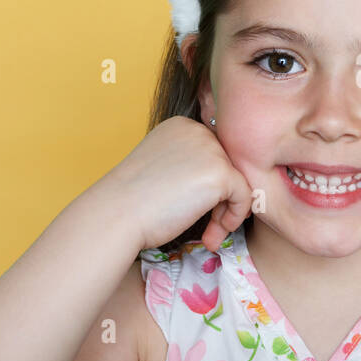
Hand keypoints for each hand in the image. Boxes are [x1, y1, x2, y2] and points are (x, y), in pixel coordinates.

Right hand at [103, 115, 254, 252]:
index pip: (214, 154)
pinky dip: (233, 218)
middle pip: (229, 167)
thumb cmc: (134, 202)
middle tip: (210, 227)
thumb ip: (190, 167)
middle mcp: (197, 131)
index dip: (211, 186)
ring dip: (227, 212)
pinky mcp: (220, 172)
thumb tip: (225, 183)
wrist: (116, 214)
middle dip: (222, 200)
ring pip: (239, 182)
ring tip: (211, 233)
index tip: (196, 209)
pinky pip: (245, 196)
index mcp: (181, 126)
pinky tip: (214, 234)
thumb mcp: (163, 169)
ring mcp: (210, 149)